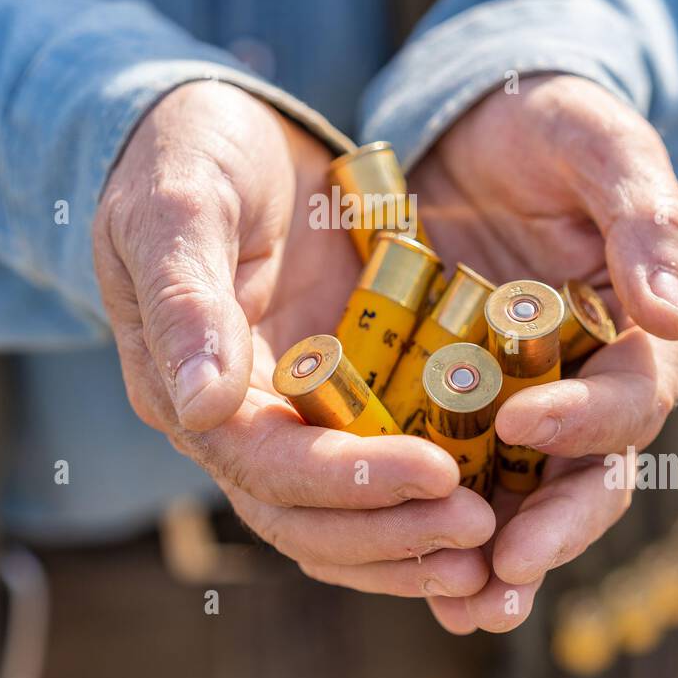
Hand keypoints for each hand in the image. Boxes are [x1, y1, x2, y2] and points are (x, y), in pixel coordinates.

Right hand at [93, 80, 493, 594]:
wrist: (219, 128)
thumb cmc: (185, 153)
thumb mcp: (180, 208)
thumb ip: (187, 302)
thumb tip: (205, 408)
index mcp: (186, 391)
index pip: (267, 466)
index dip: (350, 482)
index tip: (436, 471)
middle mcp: (241, 422)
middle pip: (309, 516)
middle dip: (393, 530)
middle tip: (481, 528)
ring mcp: (296, 413)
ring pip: (348, 516)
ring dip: (414, 542)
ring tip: (494, 548)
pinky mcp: (347, 392)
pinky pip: (386, 463)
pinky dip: (429, 498)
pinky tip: (498, 505)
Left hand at [409, 73, 677, 633]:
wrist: (475, 123)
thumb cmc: (551, 127)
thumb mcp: (601, 147)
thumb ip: (645, 220)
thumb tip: (675, 320)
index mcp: (630, 335)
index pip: (630, 401)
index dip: (587, 422)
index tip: (524, 421)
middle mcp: (579, 385)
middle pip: (583, 479)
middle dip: (552, 530)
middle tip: (507, 569)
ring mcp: (514, 402)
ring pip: (518, 500)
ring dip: (495, 559)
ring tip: (459, 605)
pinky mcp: (447, 406)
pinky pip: (448, 477)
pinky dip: (432, 527)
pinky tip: (407, 573)